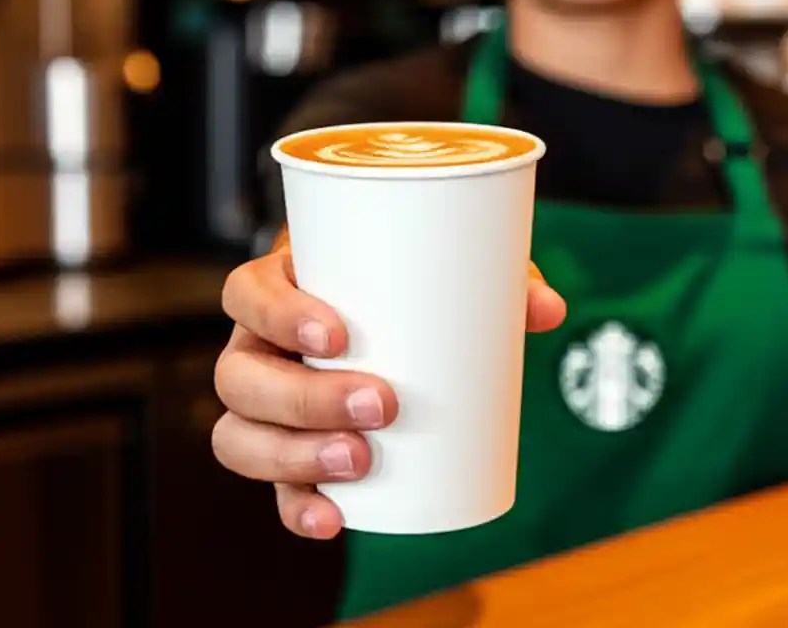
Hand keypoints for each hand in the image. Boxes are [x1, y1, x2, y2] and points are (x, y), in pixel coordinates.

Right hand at [213, 242, 566, 538]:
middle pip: (239, 377)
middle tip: (382, 405)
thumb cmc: (411, 281)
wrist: (404, 312)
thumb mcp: (447, 267)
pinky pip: (274, 487)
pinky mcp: (288, 452)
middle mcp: (258, 347)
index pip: (247, 293)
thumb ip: (496, 280)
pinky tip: (333, 520)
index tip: (337, 334)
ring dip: (295, 457)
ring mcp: (265, 405)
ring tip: (362, 461)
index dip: (278, 315)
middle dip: (304, 399)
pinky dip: (298, 507)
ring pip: (239, 437)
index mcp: (281, 287)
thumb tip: (549, 311)